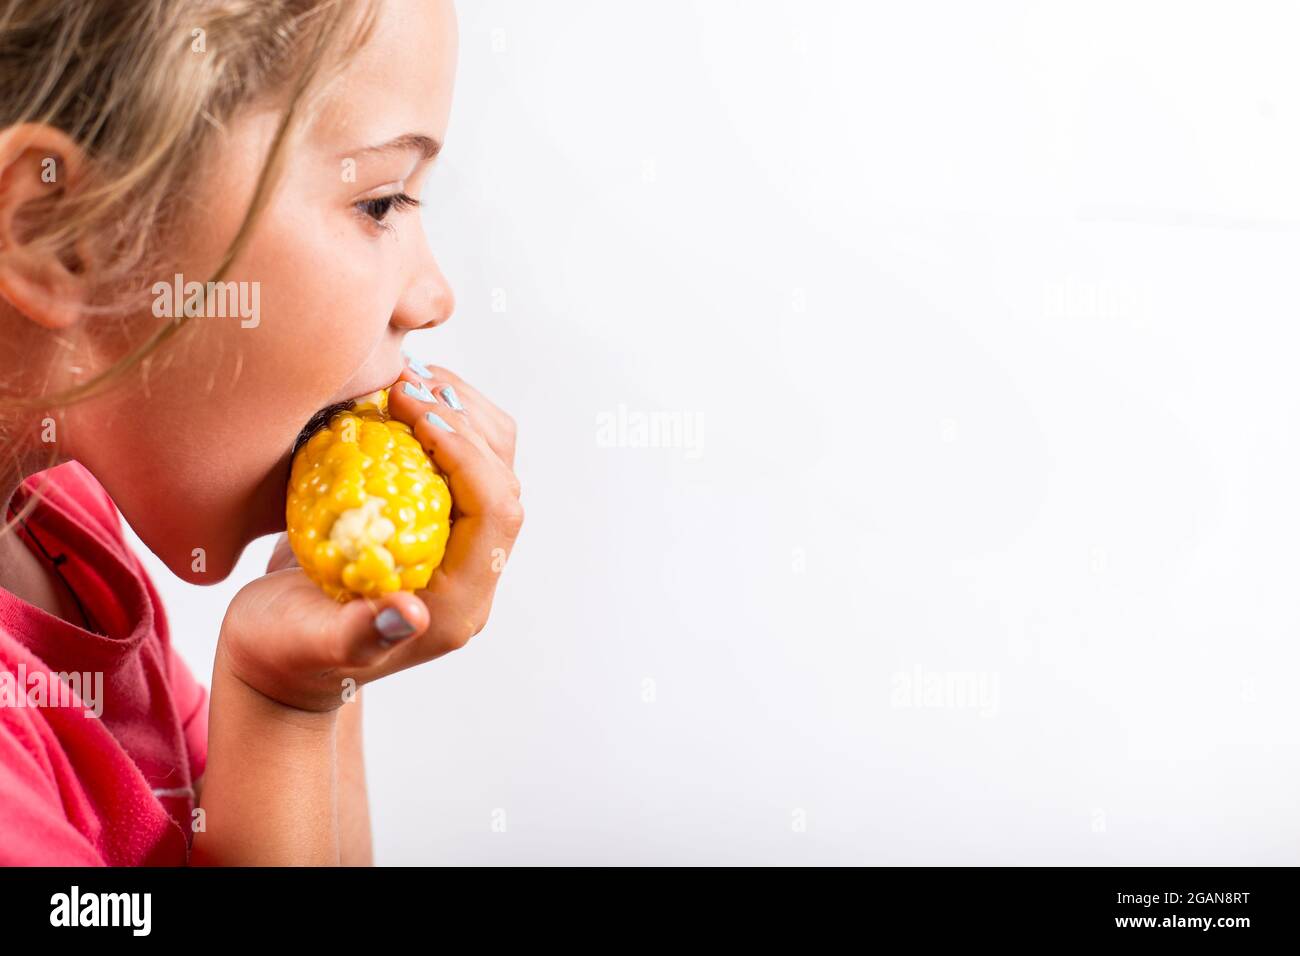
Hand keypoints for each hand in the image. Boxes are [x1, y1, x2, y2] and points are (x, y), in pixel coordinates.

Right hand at [217, 365, 522, 711]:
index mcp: (459, 602)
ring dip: (456, 413)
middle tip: (406, 382)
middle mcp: (468, 570)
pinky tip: (392, 397)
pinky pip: (453, 459)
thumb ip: (360, 633)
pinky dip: (433, 422)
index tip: (416, 415)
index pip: (496, 513)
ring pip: (488, 461)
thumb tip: (408, 615)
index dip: (469, 456)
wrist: (276, 656)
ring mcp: (452, 543)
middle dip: (464, 422)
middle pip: (502, 479)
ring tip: (404, 379)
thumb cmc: (286, 655)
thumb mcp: (312, 646)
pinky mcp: (430, 520)